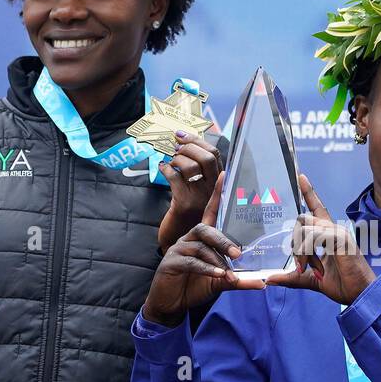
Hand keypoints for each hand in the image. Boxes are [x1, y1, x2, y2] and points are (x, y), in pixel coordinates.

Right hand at [143, 173, 263, 325]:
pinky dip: (206, 269)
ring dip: (216, 260)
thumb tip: (262, 282)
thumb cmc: (195, 286)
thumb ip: (238, 280)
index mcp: (202, 239)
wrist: (170, 304)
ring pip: (199, 246)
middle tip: (239, 254)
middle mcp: (189, 240)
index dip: (216, 195)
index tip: (224, 176)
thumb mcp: (220, 282)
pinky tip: (218, 276)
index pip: (210, 213)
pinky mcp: (170, 263)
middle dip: (224, 241)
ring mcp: (178, 250)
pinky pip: (191, 262)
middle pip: (206, 230)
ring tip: (228, 273)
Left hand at [157, 133, 223, 251]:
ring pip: (192, 166)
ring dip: (177, 158)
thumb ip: (198, 175)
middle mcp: (214, 192)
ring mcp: (201, 198)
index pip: (216, 155)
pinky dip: (166, 169)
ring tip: (170, 160)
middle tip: (175, 145)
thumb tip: (185, 146)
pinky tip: (162, 168)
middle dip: (189, 146)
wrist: (181, 245)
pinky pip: (175, 177)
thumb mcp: (198, 194)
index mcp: (218, 186)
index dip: (198, 141)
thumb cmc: (187, 217)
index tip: (183, 135)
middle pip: (208, 157)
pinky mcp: (185, 204)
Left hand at [265, 174, 375, 304]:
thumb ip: (291, 277)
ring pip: (305, 227)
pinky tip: (313, 266)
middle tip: (300, 265)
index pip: (317, 208)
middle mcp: (333, 229)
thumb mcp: (310, 280)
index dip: (309, 192)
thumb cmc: (342, 285)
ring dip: (300, 250)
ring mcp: (338, 232)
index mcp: (327, 235)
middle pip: (302, 219)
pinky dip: (307, 251)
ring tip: (307, 268)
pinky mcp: (340, 238)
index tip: (301, 176)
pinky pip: (314, 235)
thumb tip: (269, 279)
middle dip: (294, 242)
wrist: (360, 295)